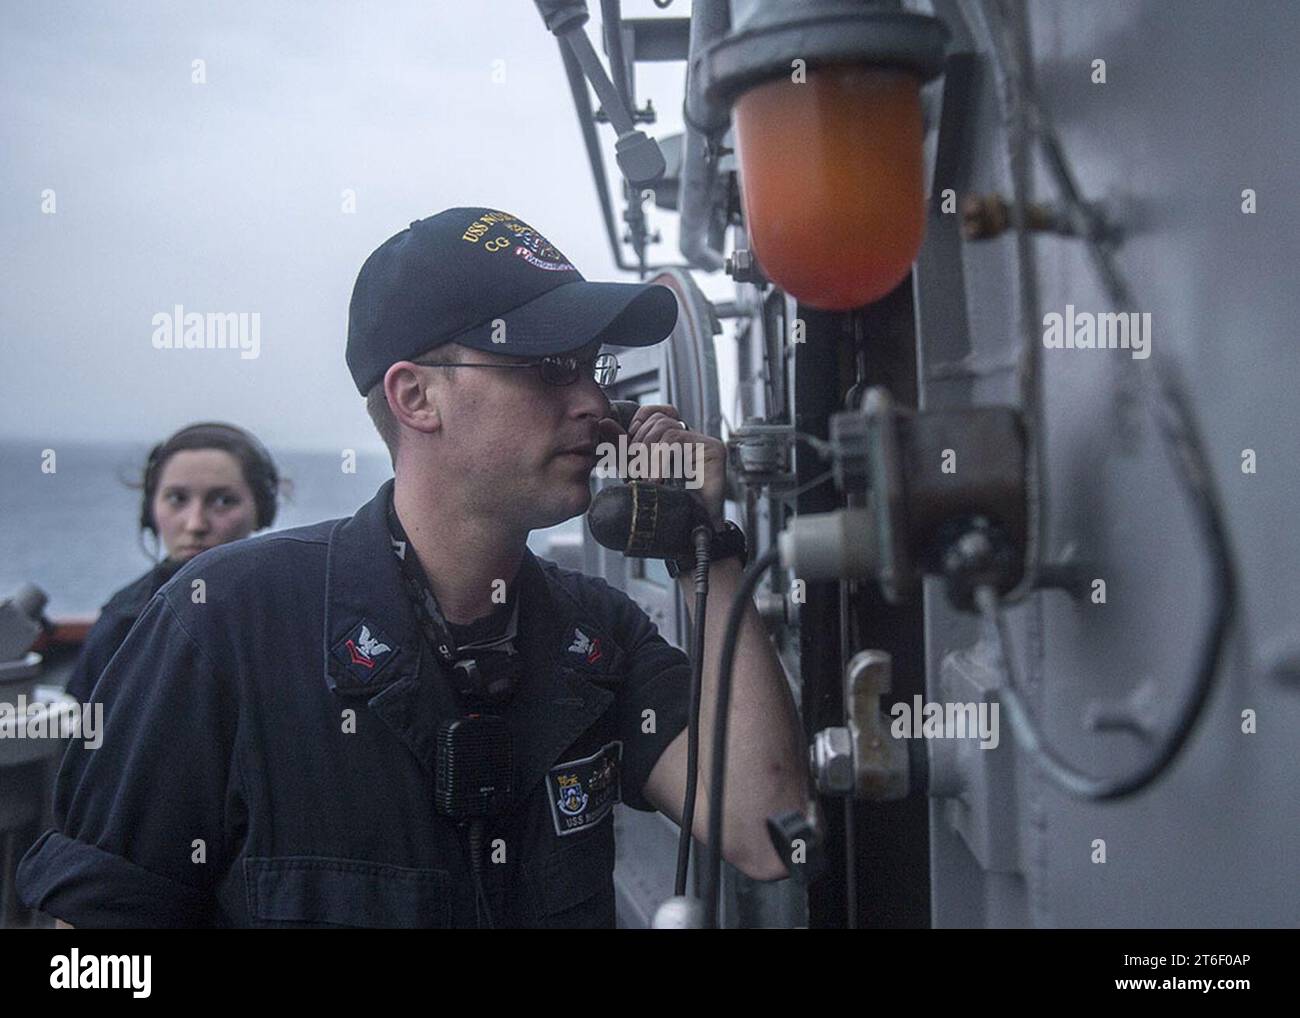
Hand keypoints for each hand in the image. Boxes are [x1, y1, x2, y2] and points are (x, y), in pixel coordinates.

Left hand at [597, 404, 727, 526]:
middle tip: (637, 473)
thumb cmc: (668, 502)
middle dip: (641, 445)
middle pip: (657, 419)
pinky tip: (657, 479)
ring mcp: (704, 441)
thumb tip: (604, 424)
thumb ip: (623, 448)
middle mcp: (692, 436)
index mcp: (675, 437)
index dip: (636, 426)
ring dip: (649, 455)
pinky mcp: (712, 448)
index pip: (652, 413)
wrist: (691, 529)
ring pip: (665, 428)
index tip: (630, 452)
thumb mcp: (637, 469)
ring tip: (648, 479)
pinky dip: (660, 459)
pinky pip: (676, 440)